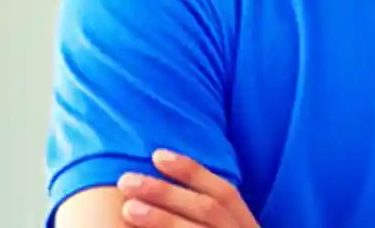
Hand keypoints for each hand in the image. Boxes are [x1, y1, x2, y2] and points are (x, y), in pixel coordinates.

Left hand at [116, 149, 258, 227]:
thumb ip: (209, 218)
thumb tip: (166, 189)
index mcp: (247, 226)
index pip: (225, 193)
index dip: (192, 171)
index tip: (156, 154)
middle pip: (209, 209)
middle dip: (168, 193)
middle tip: (126, 180)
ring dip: (162, 219)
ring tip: (127, 208)